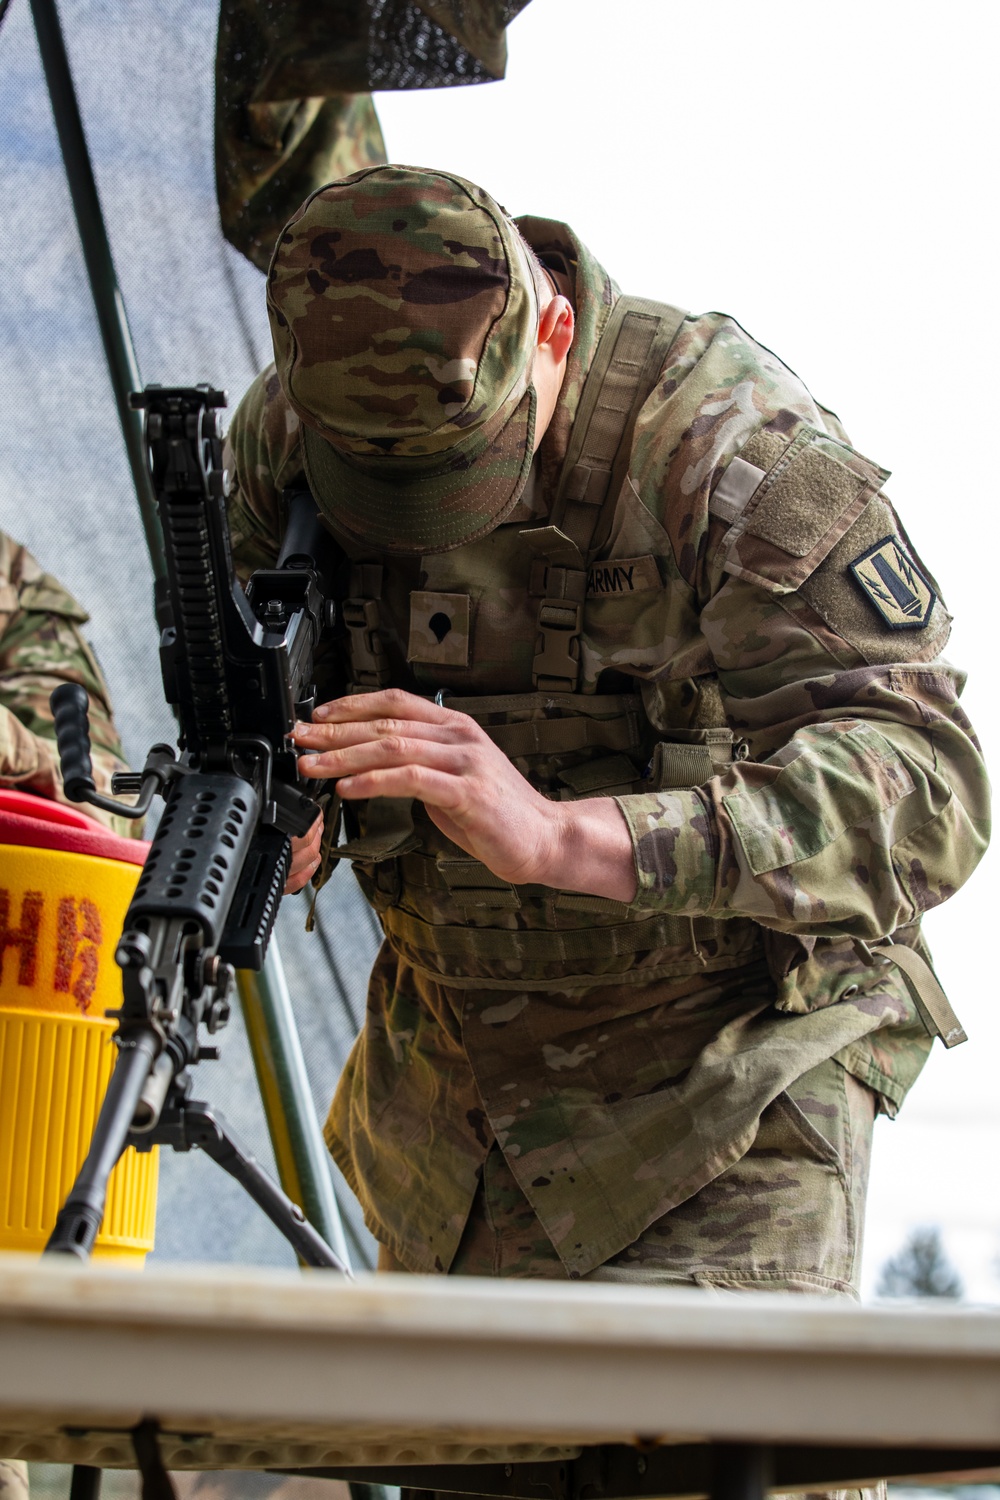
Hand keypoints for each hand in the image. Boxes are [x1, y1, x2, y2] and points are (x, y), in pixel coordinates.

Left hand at [289, 689, 636, 900]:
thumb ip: (417, 764)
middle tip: (300, 738)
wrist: (544, 838)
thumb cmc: (496, 814)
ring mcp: (464, 761)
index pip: (394, 701)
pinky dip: (373, 782)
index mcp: (454, 725)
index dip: (351, 705)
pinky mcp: (466, 792)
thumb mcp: (451, 777)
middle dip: (335, 730)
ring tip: (312, 764)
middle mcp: (458, 735)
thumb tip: (369, 764)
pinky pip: (410, 780)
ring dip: (344, 756)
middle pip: (384, 724)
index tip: (316, 715)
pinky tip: (348, 788)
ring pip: (391, 748)